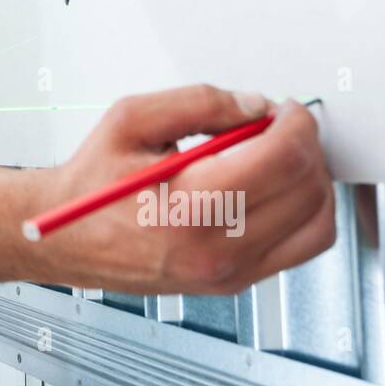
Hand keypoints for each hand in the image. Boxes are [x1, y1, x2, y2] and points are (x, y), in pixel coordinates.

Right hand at [29, 84, 334, 294]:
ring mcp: (230, 272)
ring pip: (318, 223)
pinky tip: (273, 189)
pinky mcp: (234, 282)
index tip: (284, 109)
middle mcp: (217, 248)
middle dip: (304, 145)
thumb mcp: (131, 119)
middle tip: (279, 125)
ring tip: (278, 157)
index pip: (284, 158)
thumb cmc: (91, 184)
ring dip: (311, 180)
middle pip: (307, 188)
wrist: (66, 237)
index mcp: (191, 206)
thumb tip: (254, 105)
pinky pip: (302, 248)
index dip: (296, 122)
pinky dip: (303, 212)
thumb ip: (199, 102)